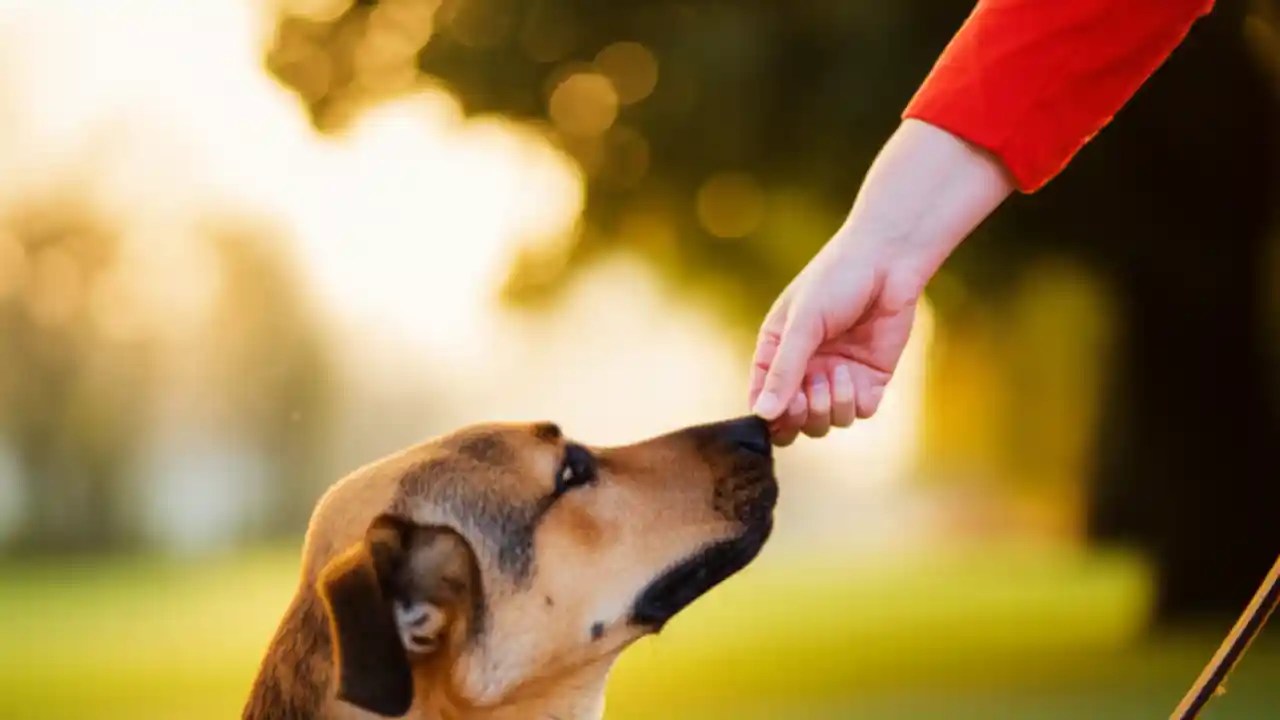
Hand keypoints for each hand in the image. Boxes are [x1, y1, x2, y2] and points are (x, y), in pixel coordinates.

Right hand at [747, 120, 1013, 444]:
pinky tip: (853, 372)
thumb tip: (763, 415)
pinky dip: (854, 402)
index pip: (763, 401)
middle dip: (802, 414)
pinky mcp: (870, 379)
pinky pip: (858, 412)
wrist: (888, 261)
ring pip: (827, 422)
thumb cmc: (835, 280)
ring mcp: (837, 377)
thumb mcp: (802, 323)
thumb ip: (784, 370)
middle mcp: (805, 370)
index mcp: (776, 354)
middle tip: (809, 391)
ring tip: (837, 372)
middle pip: (795, 421)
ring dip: (829, 406)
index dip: (770, 416)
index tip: (782, 407)